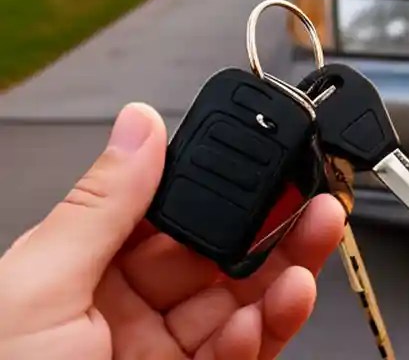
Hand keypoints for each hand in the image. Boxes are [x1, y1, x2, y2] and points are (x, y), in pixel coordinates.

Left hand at [0, 103, 345, 358]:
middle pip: (221, 257)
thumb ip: (102, 206)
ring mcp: (162, 357)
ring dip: (288, 272)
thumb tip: (138, 125)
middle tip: (315, 199)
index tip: (265, 159)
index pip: (170, 213)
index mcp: (81, 272)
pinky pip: (245, 355)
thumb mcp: (37, 285)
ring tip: (319, 240)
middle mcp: (125, 313)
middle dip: (274, 226)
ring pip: (245, 304)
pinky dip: (271, 329)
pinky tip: (280, 305)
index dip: (222, 186)